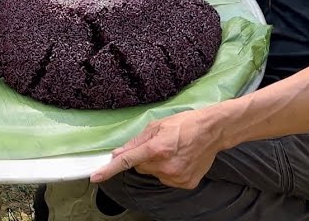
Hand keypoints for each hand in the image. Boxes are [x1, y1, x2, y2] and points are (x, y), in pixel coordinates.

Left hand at [89, 108, 223, 187]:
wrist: (212, 131)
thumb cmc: (184, 124)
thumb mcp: (156, 126)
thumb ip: (135, 142)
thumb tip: (118, 153)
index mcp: (156, 149)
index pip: (127, 161)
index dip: (109, 169)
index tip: (96, 177)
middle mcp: (165, 166)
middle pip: (140, 167)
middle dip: (144, 158)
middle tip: (159, 146)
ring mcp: (176, 177)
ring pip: (154, 174)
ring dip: (157, 165)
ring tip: (173, 152)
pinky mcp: (186, 183)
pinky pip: (167, 179)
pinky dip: (170, 171)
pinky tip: (180, 160)